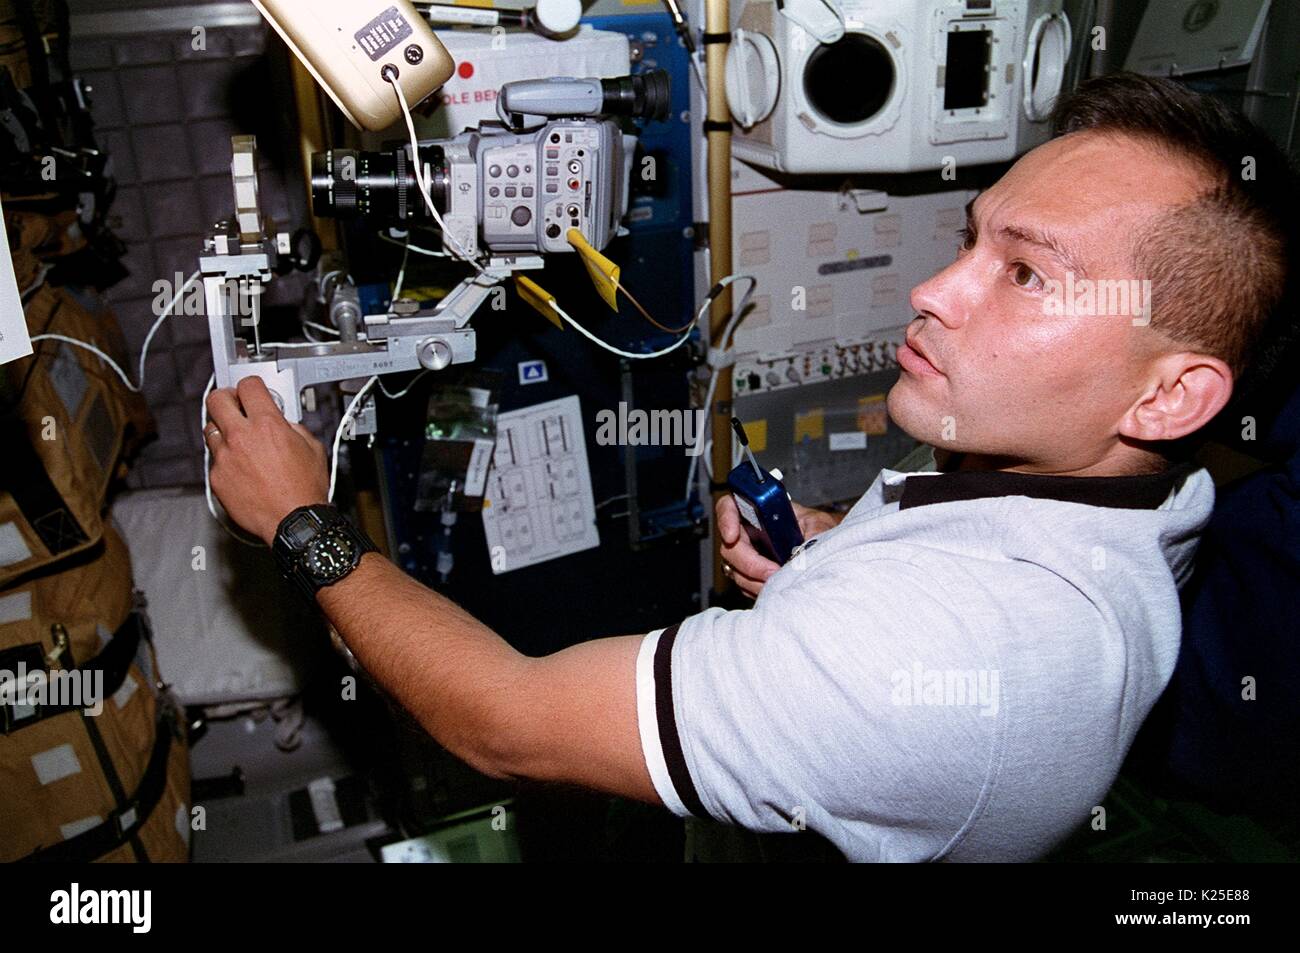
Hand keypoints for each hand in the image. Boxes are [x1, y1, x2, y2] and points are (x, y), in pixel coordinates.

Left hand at [204, 377, 329, 544]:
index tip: (253, 390)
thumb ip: (293, 428)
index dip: (252, 385)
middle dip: (226, 397)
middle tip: (234, 404)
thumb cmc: (304, 490)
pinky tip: (240, 466)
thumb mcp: (313, 448)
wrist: (293, 521)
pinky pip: (215, 458)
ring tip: (238, 439)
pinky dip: (225, 458)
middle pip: (217, 399)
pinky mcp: (217, 477)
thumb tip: (283, 422)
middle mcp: (241, 437)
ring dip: (223, 429)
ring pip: (210, 428)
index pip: (248, 386)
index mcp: (267, 425)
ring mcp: (225, 457)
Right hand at [715, 496, 842, 598]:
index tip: (732, 536)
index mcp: (761, 510)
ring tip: (781, 582)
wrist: (825, 550)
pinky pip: (744, 584)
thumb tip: (805, 550)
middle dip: (749, 562)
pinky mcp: (750, 574)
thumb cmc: (820, 531)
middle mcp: (749, 531)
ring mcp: (747, 554)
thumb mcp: (820, 525)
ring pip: (734, 569)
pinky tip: (778, 587)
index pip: (730, 506)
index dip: (726, 519)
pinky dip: (759, 589)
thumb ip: (813, 532)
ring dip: (755, 580)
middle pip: (730, 545)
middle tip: (773, 571)